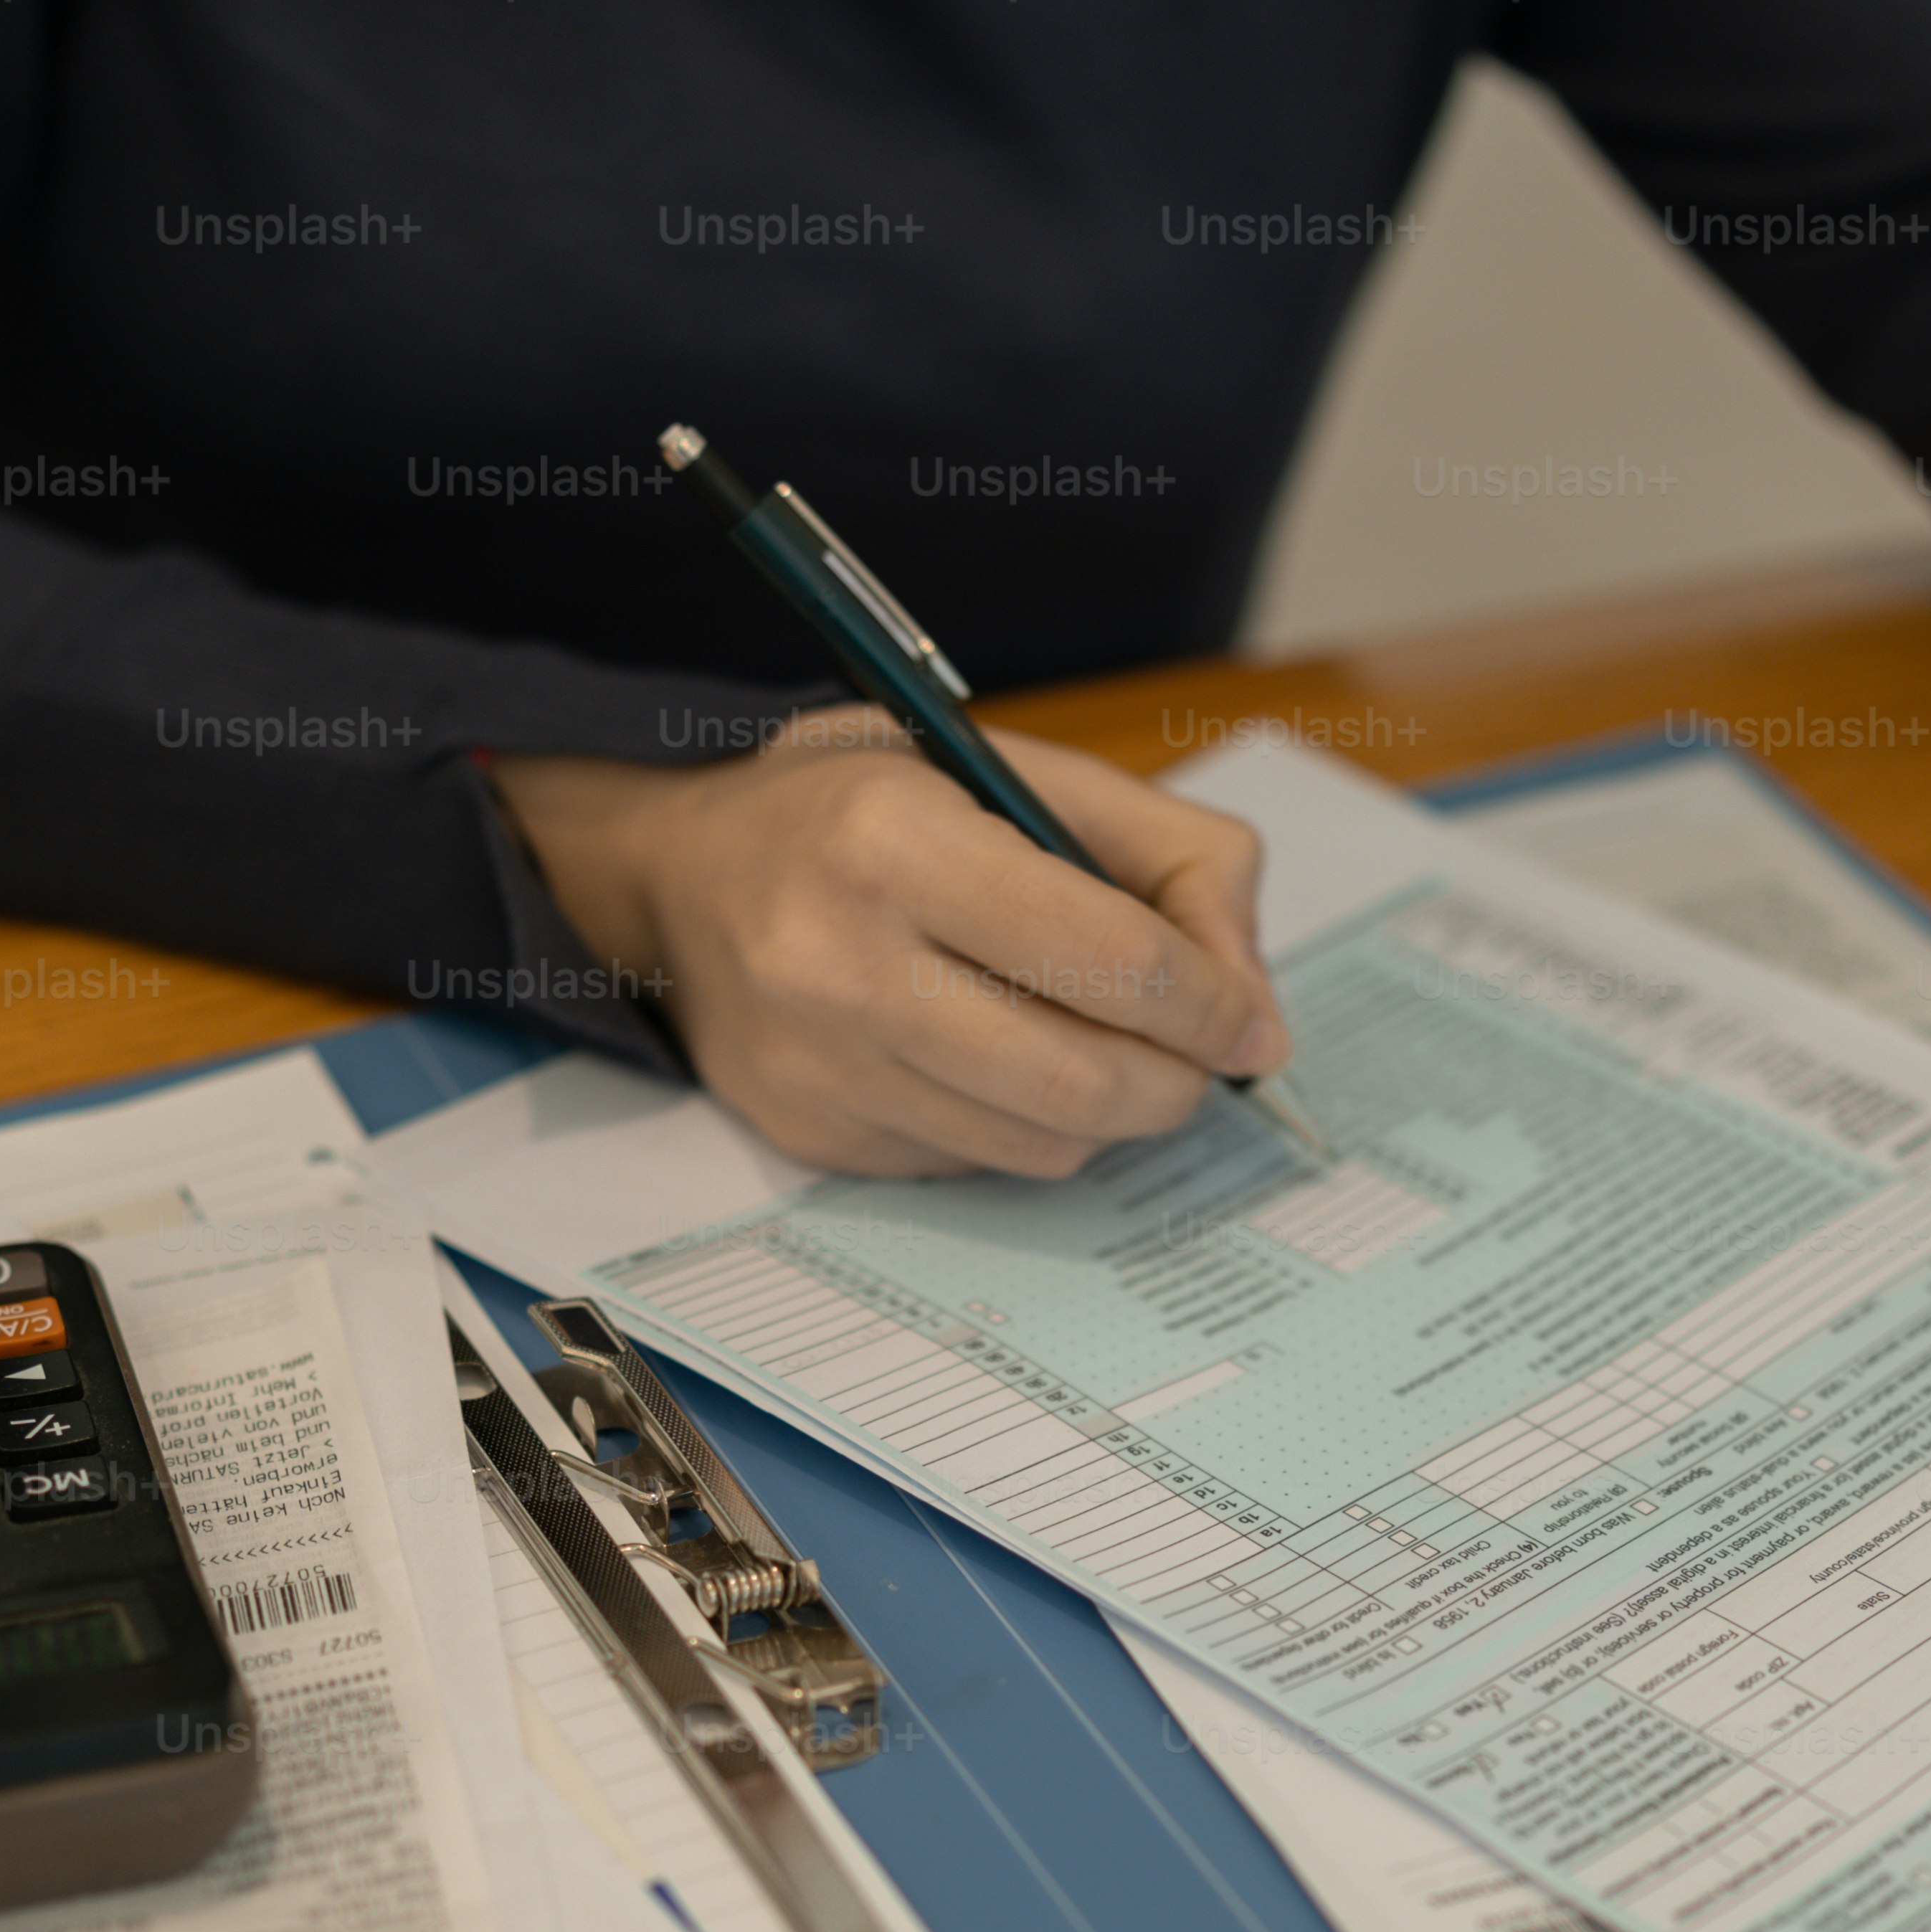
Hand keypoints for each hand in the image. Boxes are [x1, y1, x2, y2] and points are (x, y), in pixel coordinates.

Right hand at [488, 708, 1287, 1178]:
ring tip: (1105, 1047)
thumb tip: (1250, 1000)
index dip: (1214, 1004)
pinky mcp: (809, 1135)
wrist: (678, 879)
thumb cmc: (864, 807)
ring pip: (1043, 1144)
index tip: (1252, 1023)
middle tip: (1199, 1056)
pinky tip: (997, 1059)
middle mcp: (841, 964)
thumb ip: (1166, 853)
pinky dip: (1023, 1126)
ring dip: (1110, 1111)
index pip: (1113, 960)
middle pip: (1085, 1081)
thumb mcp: (1012, 766)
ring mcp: (817, 1066)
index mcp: (897, 841)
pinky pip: (976, 1164)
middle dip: (1180, 1081)